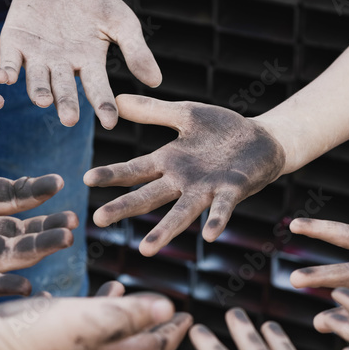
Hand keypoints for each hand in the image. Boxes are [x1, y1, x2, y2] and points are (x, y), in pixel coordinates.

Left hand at [0, 0, 160, 127]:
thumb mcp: (121, 21)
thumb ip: (136, 50)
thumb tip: (156, 81)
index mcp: (89, 63)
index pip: (97, 88)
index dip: (103, 105)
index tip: (111, 121)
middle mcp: (62, 66)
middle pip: (65, 89)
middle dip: (67, 103)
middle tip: (69, 118)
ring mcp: (36, 56)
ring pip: (37, 79)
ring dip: (39, 91)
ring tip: (43, 101)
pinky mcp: (14, 43)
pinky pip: (9, 61)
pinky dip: (7, 70)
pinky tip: (7, 78)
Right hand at [0, 283, 192, 349]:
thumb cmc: (45, 341)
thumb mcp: (96, 321)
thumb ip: (133, 315)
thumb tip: (170, 309)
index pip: (154, 348)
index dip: (173, 332)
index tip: (188, 316)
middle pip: (134, 348)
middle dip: (152, 327)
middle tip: (167, 311)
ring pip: (103, 340)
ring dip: (118, 317)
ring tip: (122, 291)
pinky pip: (71, 332)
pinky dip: (82, 313)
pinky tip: (71, 296)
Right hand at [85, 97, 286, 255]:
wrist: (263, 140)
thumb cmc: (222, 130)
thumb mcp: (185, 113)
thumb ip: (153, 110)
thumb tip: (117, 100)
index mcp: (169, 162)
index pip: (134, 170)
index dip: (111, 174)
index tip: (85, 180)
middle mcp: (183, 181)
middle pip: (149, 196)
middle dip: (124, 208)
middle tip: (97, 220)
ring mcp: (206, 189)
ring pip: (181, 212)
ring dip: (164, 231)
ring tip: (146, 249)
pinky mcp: (232, 189)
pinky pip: (223, 208)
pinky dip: (216, 220)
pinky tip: (209, 236)